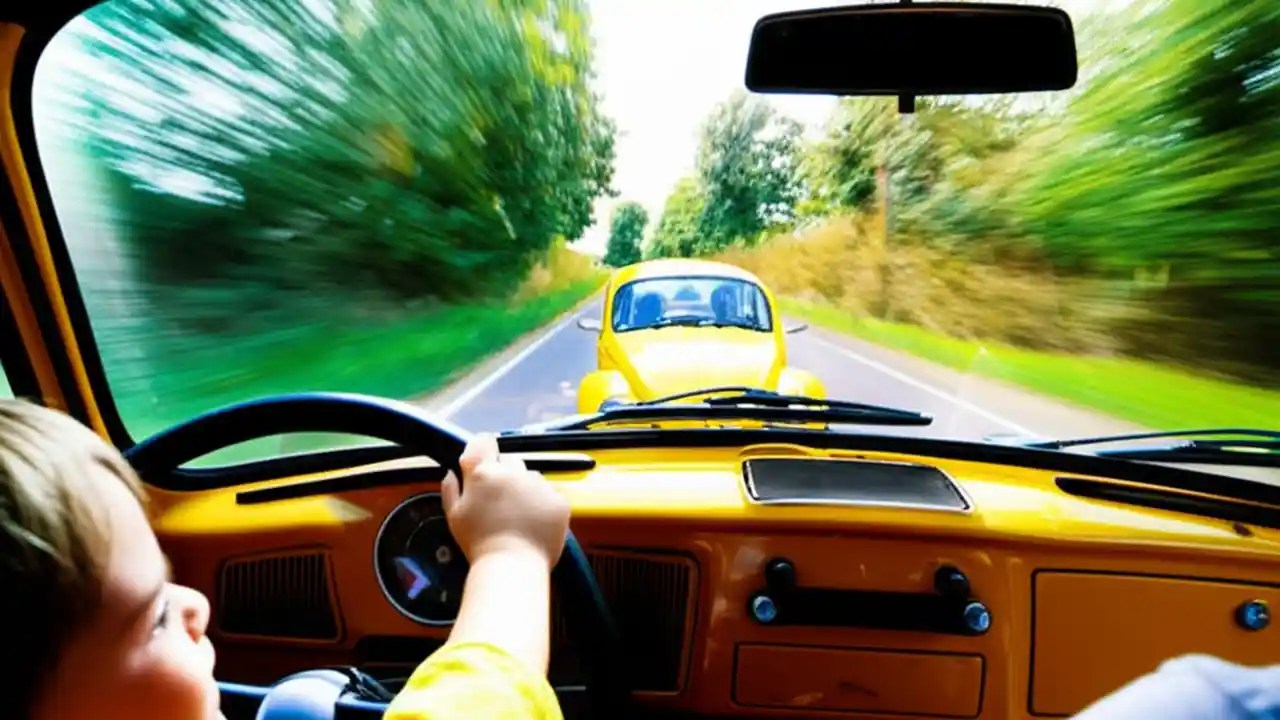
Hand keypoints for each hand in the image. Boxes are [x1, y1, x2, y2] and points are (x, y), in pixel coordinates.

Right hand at [441, 435, 569, 569]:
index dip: (482, 448)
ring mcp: (539, 485)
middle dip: (504, 474)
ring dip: (525, 488)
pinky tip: (535, 523)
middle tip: (499, 500)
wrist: (512, 565)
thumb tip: (452, 473)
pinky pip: (549, 494)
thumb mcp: (454, 516)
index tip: (483, 459)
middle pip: (509, 460)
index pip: (483, 442)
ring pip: (532, 477)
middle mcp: (514, 472)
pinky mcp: (558, 500)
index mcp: (484, 473)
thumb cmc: (478, 542)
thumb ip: (451, 490)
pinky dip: (543, 504)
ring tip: (519, 515)